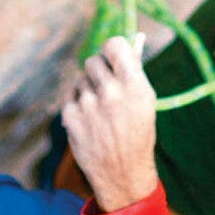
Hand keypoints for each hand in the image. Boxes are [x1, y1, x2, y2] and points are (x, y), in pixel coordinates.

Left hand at [62, 35, 158, 214]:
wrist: (122, 173)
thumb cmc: (137, 134)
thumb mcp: (145, 102)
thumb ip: (134, 71)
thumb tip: (133, 41)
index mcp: (135, 85)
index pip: (115, 45)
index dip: (112, 50)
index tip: (111, 57)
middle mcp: (111, 92)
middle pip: (93, 61)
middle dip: (98, 73)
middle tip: (106, 89)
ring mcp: (89, 105)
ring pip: (81, 81)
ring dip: (88, 91)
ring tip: (100, 112)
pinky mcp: (71, 117)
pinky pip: (70, 96)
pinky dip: (77, 105)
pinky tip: (89, 120)